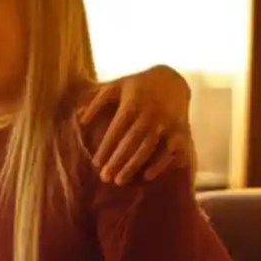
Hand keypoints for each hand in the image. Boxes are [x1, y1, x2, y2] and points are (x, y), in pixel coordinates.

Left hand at [79, 65, 193, 185]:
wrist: (172, 79)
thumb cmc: (137, 86)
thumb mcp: (115, 87)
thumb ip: (96, 102)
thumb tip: (80, 121)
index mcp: (132, 103)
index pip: (116, 130)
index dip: (106, 147)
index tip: (96, 163)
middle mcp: (150, 114)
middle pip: (131, 142)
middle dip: (117, 161)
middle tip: (105, 177)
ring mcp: (166, 123)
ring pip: (148, 148)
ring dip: (133, 166)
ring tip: (119, 181)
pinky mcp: (181, 130)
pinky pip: (171, 150)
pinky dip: (160, 164)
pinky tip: (147, 176)